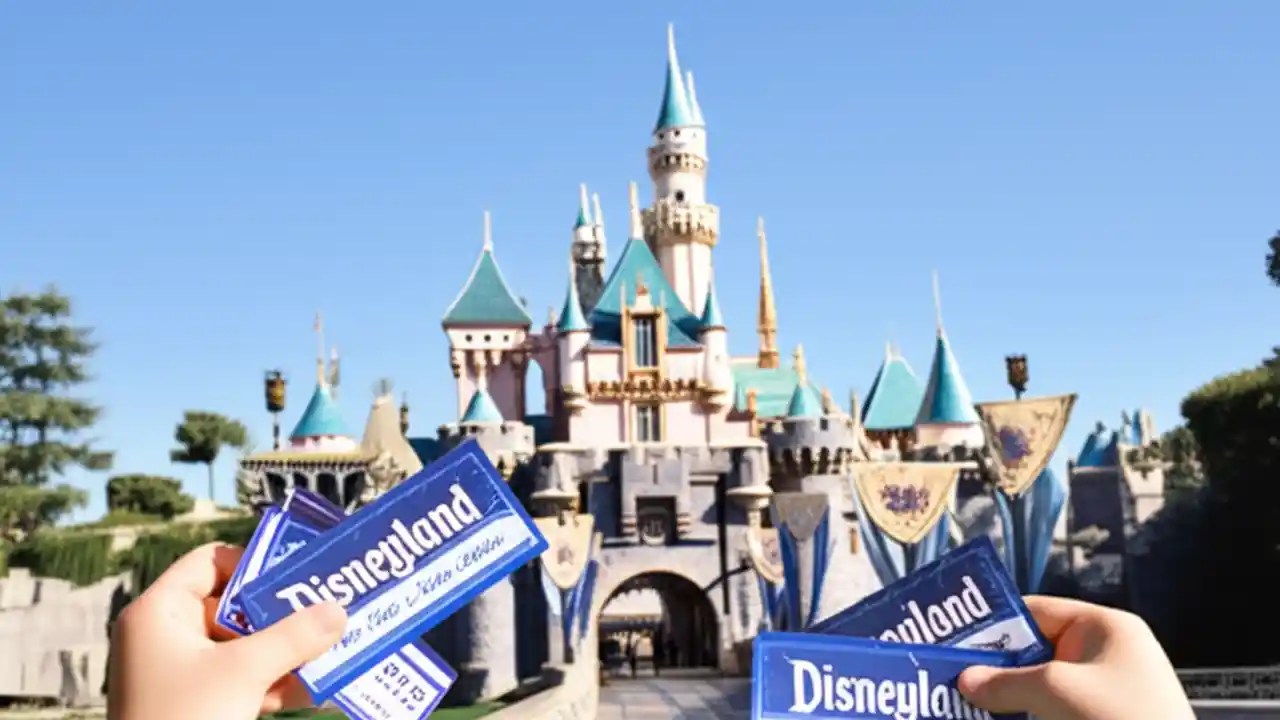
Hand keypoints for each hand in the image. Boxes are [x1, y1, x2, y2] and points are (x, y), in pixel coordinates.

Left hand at [108, 542, 346, 719]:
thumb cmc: (186, 719)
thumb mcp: (245, 673)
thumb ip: (294, 637)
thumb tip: (338, 610)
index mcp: (159, 612)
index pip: (210, 562)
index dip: (255, 564)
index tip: (300, 577)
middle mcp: (164, 636)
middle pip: (231, 605)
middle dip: (280, 614)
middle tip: (326, 610)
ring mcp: (177, 672)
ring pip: (239, 646)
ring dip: (282, 651)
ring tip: (328, 649)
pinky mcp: (192, 703)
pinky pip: (237, 678)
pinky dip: (269, 681)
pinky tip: (310, 689)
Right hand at [959, 595, 1193, 719]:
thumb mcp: (1057, 693)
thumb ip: (1005, 682)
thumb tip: (965, 681)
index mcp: (1105, 628)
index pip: (1036, 611)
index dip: (993, 623)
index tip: (954, 640)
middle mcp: (1106, 655)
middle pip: (1035, 650)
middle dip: (995, 665)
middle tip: (952, 674)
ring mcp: (1106, 693)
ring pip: (1041, 686)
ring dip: (1008, 696)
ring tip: (966, 702)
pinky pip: (1053, 711)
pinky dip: (1027, 713)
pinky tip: (997, 718)